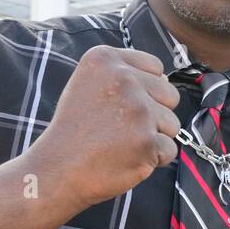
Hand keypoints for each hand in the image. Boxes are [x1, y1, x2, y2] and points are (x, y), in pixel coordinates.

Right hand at [33, 45, 180, 208]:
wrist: (57, 169)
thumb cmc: (75, 131)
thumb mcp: (88, 85)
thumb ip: (123, 75)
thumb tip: (165, 81)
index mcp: (105, 59)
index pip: (155, 67)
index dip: (146, 90)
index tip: (121, 105)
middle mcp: (123, 78)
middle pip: (170, 95)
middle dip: (154, 114)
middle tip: (122, 128)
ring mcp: (137, 109)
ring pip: (172, 124)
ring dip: (154, 137)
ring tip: (122, 143)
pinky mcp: (147, 140)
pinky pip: (169, 149)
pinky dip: (153, 159)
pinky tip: (126, 158)